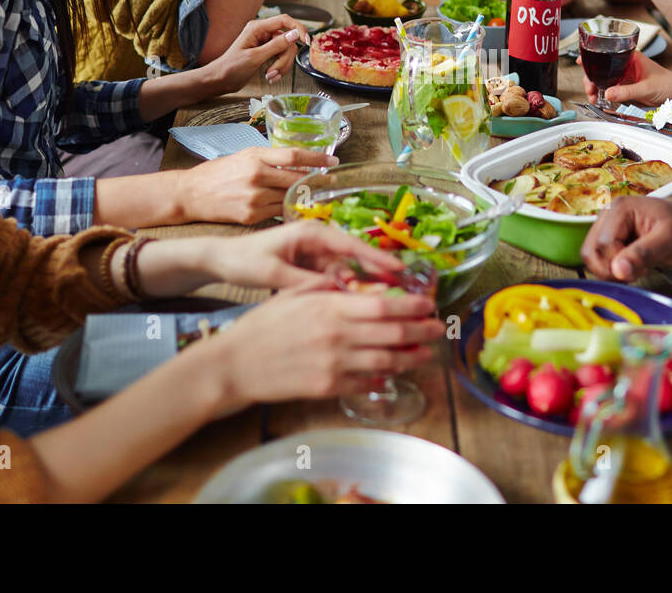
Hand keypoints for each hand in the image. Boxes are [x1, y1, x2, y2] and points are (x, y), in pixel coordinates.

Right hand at [178, 147, 337, 224]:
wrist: (191, 194)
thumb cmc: (220, 172)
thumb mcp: (245, 156)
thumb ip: (271, 159)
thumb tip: (301, 163)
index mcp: (256, 158)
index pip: (295, 156)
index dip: (318, 158)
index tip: (334, 160)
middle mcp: (257, 177)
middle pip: (298, 180)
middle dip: (318, 181)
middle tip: (331, 181)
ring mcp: (255, 199)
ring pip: (291, 198)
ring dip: (306, 197)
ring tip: (315, 195)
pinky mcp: (252, 217)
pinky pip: (279, 212)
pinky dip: (289, 209)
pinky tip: (295, 207)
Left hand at [198, 14, 306, 93]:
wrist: (220, 80)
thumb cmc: (231, 67)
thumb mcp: (255, 57)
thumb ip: (276, 45)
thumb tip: (295, 34)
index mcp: (258, 28)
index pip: (284, 20)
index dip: (298, 29)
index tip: (306, 42)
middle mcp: (263, 32)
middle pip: (288, 40)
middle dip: (284, 59)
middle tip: (274, 72)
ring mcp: (265, 43)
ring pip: (287, 51)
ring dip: (282, 66)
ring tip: (270, 76)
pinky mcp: (267, 52)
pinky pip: (281, 57)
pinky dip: (279, 68)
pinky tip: (271, 76)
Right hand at [206, 283, 444, 412]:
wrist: (234, 365)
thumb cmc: (261, 326)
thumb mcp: (293, 295)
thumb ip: (327, 287)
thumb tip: (357, 283)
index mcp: (329, 307)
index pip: (383, 304)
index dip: (412, 305)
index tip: (429, 304)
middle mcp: (337, 335)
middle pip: (392, 332)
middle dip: (421, 331)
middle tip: (437, 328)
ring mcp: (334, 364)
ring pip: (385, 361)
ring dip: (410, 357)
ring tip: (425, 353)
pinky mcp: (327, 388)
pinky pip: (365, 383)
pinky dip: (382, 379)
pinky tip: (392, 374)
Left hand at [207, 219, 404, 290]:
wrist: (222, 260)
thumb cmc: (244, 260)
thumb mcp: (273, 273)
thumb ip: (304, 283)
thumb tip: (334, 293)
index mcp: (311, 233)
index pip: (352, 244)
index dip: (377, 258)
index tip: (399, 269)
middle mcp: (318, 240)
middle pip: (356, 257)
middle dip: (378, 273)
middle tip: (403, 290)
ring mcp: (316, 254)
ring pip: (348, 270)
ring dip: (364, 284)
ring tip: (387, 302)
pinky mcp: (311, 267)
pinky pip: (336, 279)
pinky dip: (347, 290)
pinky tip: (360, 306)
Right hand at [580, 49, 671, 106]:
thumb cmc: (668, 84)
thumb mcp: (646, 88)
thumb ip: (627, 91)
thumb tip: (607, 94)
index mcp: (631, 57)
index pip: (607, 53)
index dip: (592, 56)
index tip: (581, 61)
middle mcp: (625, 65)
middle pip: (601, 68)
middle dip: (591, 78)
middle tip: (589, 89)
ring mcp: (625, 76)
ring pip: (603, 80)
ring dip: (595, 87)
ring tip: (593, 97)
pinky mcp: (626, 87)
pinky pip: (610, 89)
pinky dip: (602, 94)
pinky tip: (599, 100)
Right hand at [581, 196, 671, 281]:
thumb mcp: (669, 241)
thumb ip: (643, 254)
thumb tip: (618, 271)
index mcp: (620, 209)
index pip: (603, 244)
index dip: (618, 263)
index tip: (642, 269)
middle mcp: (606, 214)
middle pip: (590, 251)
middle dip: (610, 269)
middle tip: (637, 272)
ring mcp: (604, 225)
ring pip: (590, 256)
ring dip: (609, 270)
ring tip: (635, 268)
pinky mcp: (606, 236)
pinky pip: (597, 258)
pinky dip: (611, 268)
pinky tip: (631, 265)